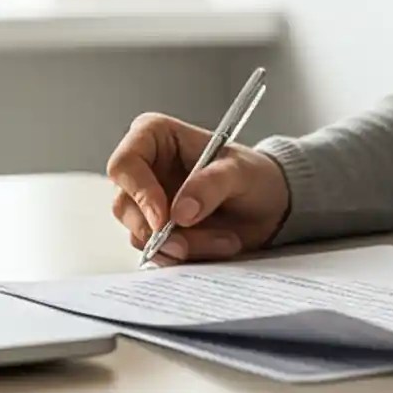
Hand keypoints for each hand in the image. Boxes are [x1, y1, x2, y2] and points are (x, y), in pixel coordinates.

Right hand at [107, 113, 290, 264]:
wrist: (269, 205)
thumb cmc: (252, 174)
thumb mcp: (240, 171)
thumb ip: (211, 185)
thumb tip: (180, 212)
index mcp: (154, 137)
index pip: (124, 164)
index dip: (139, 193)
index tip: (165, 219)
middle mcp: (143, 169)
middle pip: (124, 205)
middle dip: (159, 231)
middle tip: (189, 244)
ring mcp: (146, 202)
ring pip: (140, 234)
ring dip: (181, 245)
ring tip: (223, 240)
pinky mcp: (157, 230)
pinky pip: (156, 251)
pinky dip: (185, 256)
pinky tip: (216, 245)